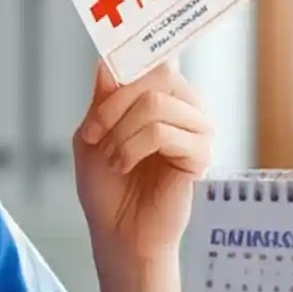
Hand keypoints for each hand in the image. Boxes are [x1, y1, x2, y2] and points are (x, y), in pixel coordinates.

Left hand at [73, 59, 212, 263]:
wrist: (118, 232)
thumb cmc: (107, 187)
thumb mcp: (91, 135)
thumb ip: (102, 99)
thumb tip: (107, 62)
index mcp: (162, 97)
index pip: (154, 59)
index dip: (130, 59)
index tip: (104, 74)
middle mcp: (185, 107)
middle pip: (155, 74)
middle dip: (113, 105)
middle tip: (94, 134)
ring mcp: (197, 129)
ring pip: (155, 104)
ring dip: (119, 132)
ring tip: (110, 158)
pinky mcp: (200, 154)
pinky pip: (162, 132)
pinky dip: (131, 147)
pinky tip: (122, 165)